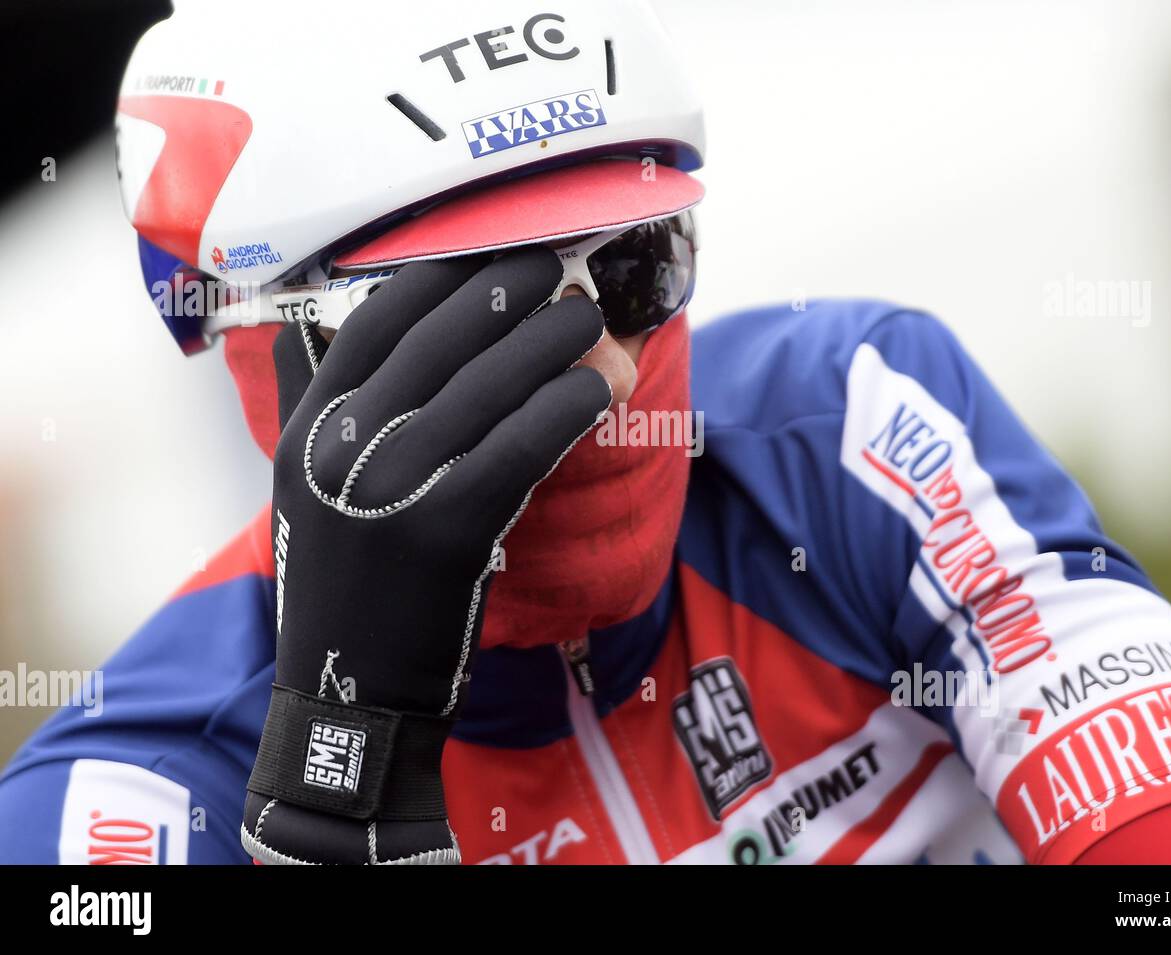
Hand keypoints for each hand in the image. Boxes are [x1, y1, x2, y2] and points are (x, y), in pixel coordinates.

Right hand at [241, 248, 609, 864]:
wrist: (348, 690)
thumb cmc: (343, 580)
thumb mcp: (307, 487)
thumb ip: (315, 408)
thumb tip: (315, 337)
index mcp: (311, 424)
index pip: (382, 316)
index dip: (447, 271)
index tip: (494, 244)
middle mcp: (345, 443)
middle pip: (446, 334)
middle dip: (511, 291)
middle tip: (558, 267)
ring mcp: (395, 484)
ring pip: (492, 382)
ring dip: (553, 341)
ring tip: (590, 320)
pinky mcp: (449, 528)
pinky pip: (523, 444)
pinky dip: (566, 408)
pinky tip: (597, 390)